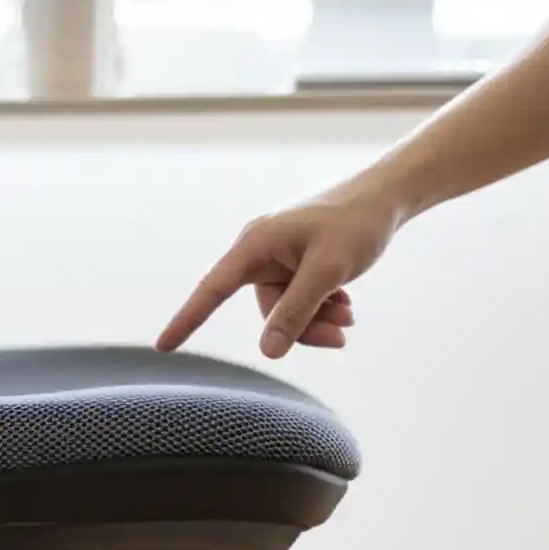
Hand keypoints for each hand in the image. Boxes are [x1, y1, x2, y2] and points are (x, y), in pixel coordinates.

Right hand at [155, 182, 409, 357]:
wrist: (386, 197)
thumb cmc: (356, 225)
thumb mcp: (327, 272)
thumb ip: (296, 312)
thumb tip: (268, 352)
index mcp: (255, 244)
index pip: (212, 290)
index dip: (186, 320)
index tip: (162, 347)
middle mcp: (260, 250)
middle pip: (267, 311)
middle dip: (303, 327)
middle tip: (342, 335)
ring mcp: (278, 256)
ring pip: (287, 309)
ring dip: (317, 319)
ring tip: (349, 314)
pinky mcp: (295, 261)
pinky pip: (299, 297)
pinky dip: (321, 306)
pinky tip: (346, 302)